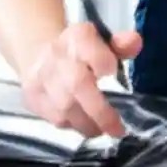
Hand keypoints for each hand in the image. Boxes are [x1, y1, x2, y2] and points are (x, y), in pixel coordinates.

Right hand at [19, 23, 142, 137]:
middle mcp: (57, 55)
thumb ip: (121, 44)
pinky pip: (54, 118)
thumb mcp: (103, 41)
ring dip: (87, 123)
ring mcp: (41, 77)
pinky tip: (85, 125)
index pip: (88, 46)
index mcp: (78, 36)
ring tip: (103, 130)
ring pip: (64, 107)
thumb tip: (135, 42)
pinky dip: (73, 125)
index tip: (114, 73)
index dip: (103, 62)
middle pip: (77, 83)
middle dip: (100, 110)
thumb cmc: (81, 51)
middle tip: (117, 128)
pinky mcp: (32, 97)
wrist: (39, 54)